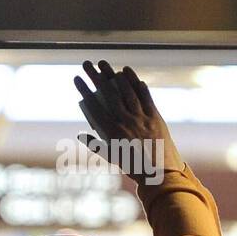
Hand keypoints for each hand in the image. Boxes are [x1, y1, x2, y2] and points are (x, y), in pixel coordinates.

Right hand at [74, 60, 183, 180]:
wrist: (160, 172)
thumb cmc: (132, 165)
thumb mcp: (110, 156)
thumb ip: (95, 144)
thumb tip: (82, 134)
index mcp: (111, 132)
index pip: (94, 105)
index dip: (84, 90)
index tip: (77, 78)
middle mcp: (125, 122)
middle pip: (108, 94)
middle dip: (96, 76)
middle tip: (88, 63)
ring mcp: (141, 118)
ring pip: (126, 91)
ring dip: (114, 75)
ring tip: (105, 64)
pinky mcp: (155, 116)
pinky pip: (145, 96)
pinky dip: (136, 83)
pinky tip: (128, 73)